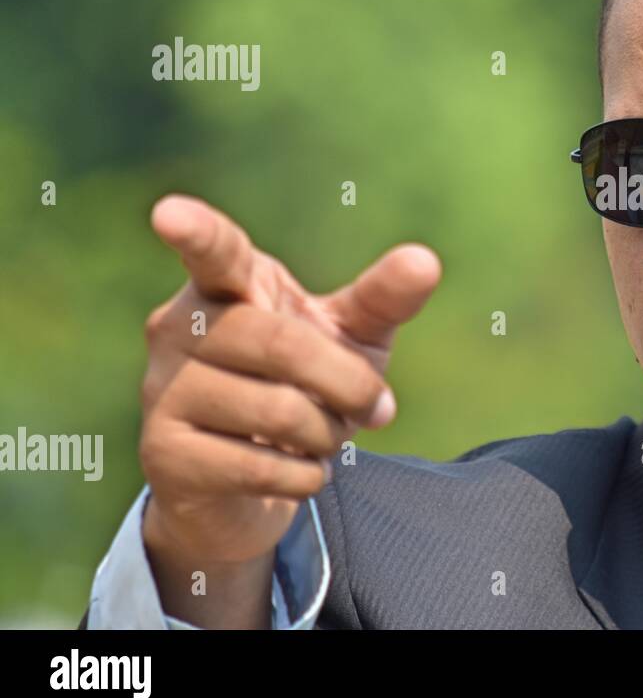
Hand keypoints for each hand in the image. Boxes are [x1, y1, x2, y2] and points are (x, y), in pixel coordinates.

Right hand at [137, 194, 439, 624]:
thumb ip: (382, 298)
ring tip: (321, 437)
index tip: (170, 214)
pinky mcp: (163, 455)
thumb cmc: (306, 386)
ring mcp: (162, 390)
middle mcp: (178, 327)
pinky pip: (260, 468)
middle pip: (284, 346)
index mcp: (228, 286)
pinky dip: (306, 475)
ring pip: (277, 413)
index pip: (215, 254)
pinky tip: (300, 470)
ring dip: (328, 435)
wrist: (250, 483)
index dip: (196, 233)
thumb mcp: (350, 338)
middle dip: (348, 384)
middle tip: (372, 407)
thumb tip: (425, 260)